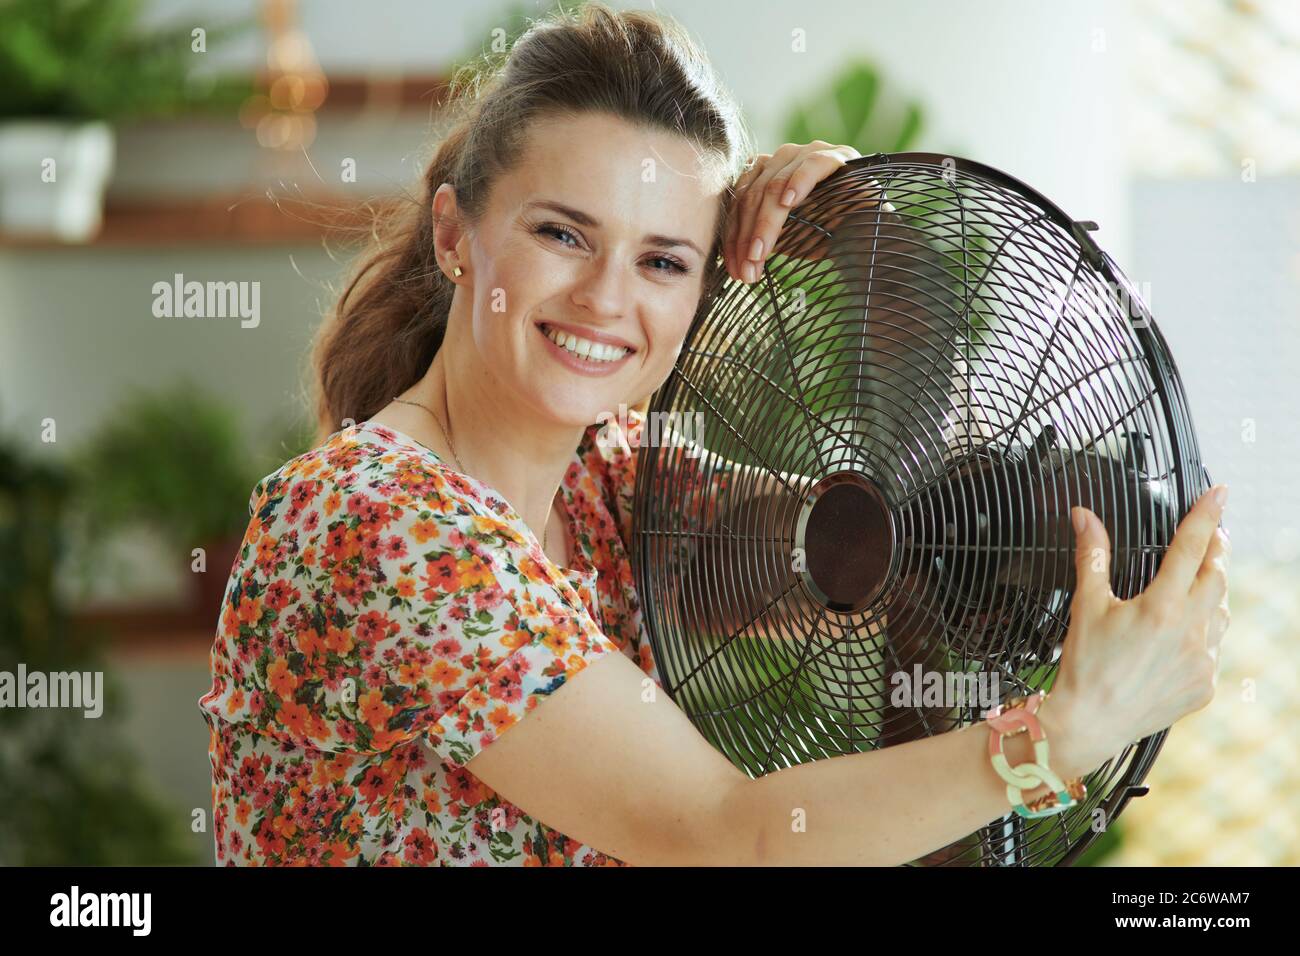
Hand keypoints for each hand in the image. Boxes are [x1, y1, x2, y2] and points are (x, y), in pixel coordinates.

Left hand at [723, 141, 861, 283]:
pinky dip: (799, 183)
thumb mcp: (784, 239)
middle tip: (745, 269)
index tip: (731, 268)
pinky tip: (789, 204)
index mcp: (767, 172)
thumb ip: (758, 236)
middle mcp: (786, 157)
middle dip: (745, 236)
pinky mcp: (837, 157)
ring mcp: (811, 153)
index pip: (740, 198)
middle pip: (754, 194)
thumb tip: (729, 258)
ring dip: (764, 224)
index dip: (732, 234)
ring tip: (759, 255)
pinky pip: (812, 166)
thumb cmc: (825, 237)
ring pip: (775, 185)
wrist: (868, 237)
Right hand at [1050, 485, 1231, 771]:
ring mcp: (1202, 660)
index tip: (1219, 494)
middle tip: (1212, 534)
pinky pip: (1214, 647)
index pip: (1191, 547)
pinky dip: (1204, 631)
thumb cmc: (1084, 666)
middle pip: (1218, 575)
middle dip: (1216, 550)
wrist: (1090, 723)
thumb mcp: (1085, 605)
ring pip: (1221, 611)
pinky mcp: (1205, 684)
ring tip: (1198, 581)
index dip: (1206, 515)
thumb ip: (1092, 555)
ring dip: (1213, 590)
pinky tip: (1184, 630)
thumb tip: (1085, 517)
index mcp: (1161, 607)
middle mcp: (1190, 631)